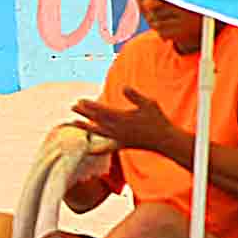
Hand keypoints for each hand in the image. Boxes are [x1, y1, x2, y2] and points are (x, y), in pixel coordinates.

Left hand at [70, 86, 184, 157]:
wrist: (165, 140)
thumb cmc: (158, 120)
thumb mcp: (149, 104)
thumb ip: (135, 96)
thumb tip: (124, 87)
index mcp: (122, 118)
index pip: (102, 111)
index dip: (90, 105)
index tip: (80, 100)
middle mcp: (118, 129)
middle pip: (97, 120)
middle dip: (84, 113)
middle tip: (72, 106)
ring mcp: (119, 138)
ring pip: (98, 132)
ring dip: (84, 127)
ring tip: (72, 122)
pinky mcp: (122, 145)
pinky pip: (106, 148)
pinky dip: (96, 150)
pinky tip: (87, 151)